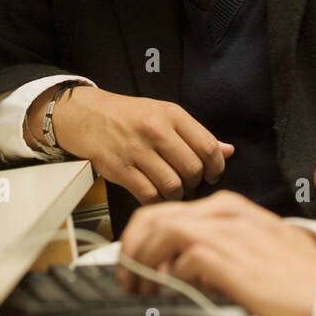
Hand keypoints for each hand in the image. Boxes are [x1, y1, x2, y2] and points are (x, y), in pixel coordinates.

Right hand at [41, 87, 233, 204]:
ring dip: (176, 194)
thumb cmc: (129, 117)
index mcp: (172, 114)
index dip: (216, 167)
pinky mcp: (119, 168)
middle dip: (194, 182)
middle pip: (192, 169)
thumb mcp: (165, 115)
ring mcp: (136, 150)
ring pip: (172, 185)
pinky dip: (156, 201)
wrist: (88, 115)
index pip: (207, 146)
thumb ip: (196, 135)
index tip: (212, 175)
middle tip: (188, 182)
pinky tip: (155, 195)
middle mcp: (155, 130)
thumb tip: (228, 151)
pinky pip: (149, 194)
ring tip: (171, 189)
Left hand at [116, 190, 315, 315]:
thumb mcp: (253, 245)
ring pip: (162, 232)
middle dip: (132, 246)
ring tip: (141, 287)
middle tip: (128, 275)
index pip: (166, 210)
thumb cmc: (294, 274)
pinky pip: (181, 260)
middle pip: (156, 216)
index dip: (141, 236)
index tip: (135, 260)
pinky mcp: (229, 259)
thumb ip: (219, 244)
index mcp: (229, 208)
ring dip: (142, 262)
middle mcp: (225, 215)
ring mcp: (227, 234)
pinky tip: (171, 292)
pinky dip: (169, 277)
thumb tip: (179, 263)